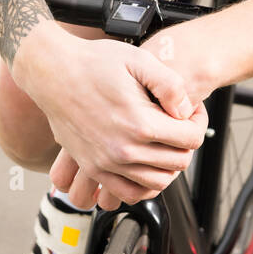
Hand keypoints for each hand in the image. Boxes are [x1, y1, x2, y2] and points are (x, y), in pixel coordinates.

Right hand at [17, 23, 207, 208]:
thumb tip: (186, 110)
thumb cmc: (93, 63)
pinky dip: (144, 185)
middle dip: (187, 142)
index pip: (191, 139)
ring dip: (168, 164)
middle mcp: (124, 149)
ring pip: (157, 182)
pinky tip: (146, 164)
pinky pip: (129, 193)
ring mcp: (107, 163)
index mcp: (140, 123)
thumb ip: (171, 85)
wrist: (53, 73)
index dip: (199, 122)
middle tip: (180, 123)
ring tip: (164, 142)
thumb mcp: (139, 60)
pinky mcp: (93, 168)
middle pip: (178, 162)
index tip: (192, 112)